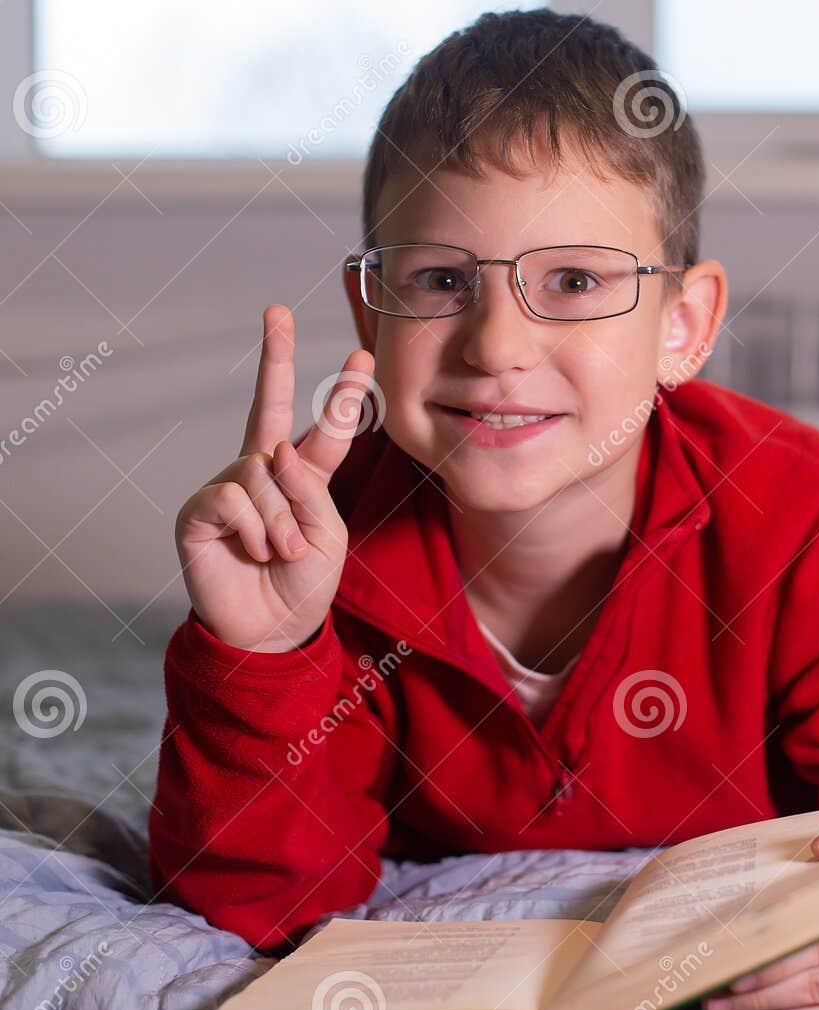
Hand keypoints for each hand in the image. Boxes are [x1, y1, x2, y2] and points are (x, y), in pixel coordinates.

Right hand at [175, 305, 372, 651]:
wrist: (269, 632)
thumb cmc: (302, 585)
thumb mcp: (328, 536)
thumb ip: (310, 491)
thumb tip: (272, 452)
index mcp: (302, 477)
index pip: (325, 429)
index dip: (342, 395)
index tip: (361, 356)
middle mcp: (261, 471)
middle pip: (268, 406)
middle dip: (274, 356)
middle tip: (276, 310)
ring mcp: (227, 486)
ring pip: (262, 472)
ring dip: (283, 522)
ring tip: (281, 554)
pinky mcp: (198, 509)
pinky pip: (235, 497)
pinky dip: (256, 529)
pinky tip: (253, 552)